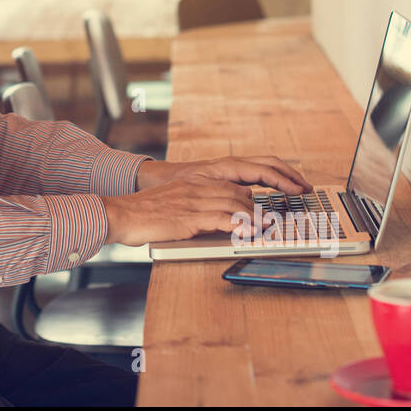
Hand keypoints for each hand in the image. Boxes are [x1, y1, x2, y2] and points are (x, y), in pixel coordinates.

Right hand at [114, 156, 312, 245]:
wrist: (121, 214)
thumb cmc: (146, 213)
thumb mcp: (178, 202)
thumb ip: (203, 204)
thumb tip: (228, 214)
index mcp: (198, 180)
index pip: (239, 178)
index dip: (265, 184)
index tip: (286, 188)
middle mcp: (200, 185)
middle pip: (243, 189)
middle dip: (269, 199)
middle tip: (289, 207)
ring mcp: (195, 200)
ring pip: (238, 203)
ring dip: (258, 217)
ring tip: (272, 226)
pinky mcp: (190, 216)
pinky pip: (223, 219)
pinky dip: (241, 226)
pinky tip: (251, 232)